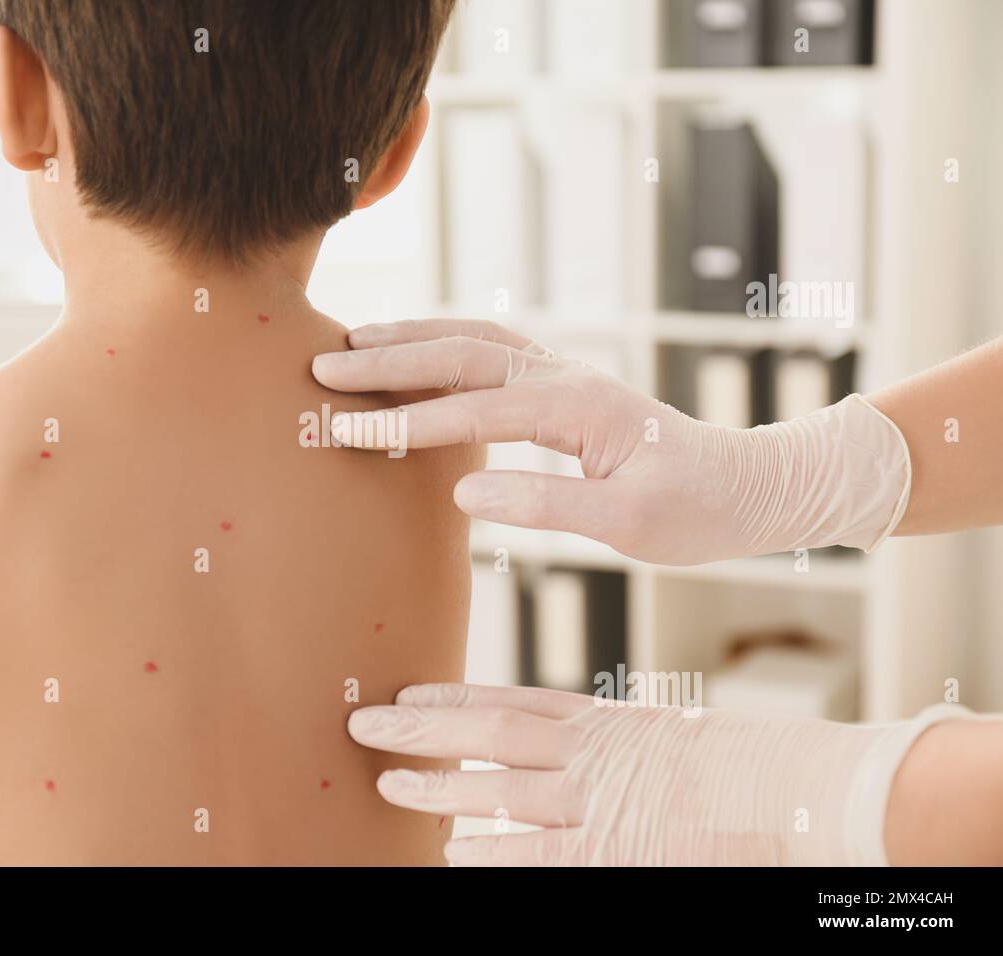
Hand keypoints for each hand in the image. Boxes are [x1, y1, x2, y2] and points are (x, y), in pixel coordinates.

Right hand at [312, 319, 910, 563]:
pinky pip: (491, 350)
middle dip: (386, 360)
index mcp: (578, 408)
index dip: (403, 423)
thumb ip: (547, 504)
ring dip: (410, 337)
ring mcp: (564, 375)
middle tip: (320, 368)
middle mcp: (565, 377)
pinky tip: (416, 351)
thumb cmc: (698, 512)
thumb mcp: (630, 524)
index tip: (343, 432)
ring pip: (473, 338)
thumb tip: (464, 494)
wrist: (753, 486)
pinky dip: (443, 342)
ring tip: (349, 342)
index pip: (471, 410)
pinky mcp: (563, 386)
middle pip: (460, 353)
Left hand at [348, 683, 960, 865]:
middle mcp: (592, 753)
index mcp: (607, 719)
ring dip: (440, 786)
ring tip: (390, 781)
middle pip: (489, 732)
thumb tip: (567, 752)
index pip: (512, 700)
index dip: (453, 699)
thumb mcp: (670, 739)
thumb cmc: (746, 765)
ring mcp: (600, 802)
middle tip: (366, 723)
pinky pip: (537, 853)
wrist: (807, 792)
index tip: (410, 694)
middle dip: (423, 729)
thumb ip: (614, 745)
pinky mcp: (616, 850)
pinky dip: (492, 850)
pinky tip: (451, 849)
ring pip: (498, 789)